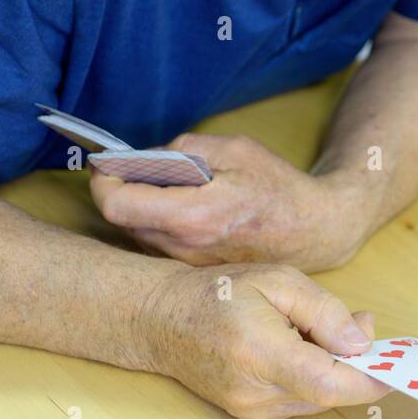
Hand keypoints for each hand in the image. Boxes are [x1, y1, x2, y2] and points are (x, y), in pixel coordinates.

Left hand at [90, 133, 366, 269]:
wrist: (314, 232)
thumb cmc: (278, 187)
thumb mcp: (235, 149)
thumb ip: (185, 148)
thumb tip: (148, 157)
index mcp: (193, 214)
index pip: (117, 205)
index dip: (103, 181)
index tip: (107, 164)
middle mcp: (184, 246)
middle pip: (122, 219)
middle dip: (121, 190)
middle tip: (136, 169)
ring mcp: (188, 263)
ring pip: (138, 233)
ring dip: (140, 208)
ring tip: (169, 188)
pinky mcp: (194, 270)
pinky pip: (159, 244)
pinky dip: (159, 223)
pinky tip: (185, 209)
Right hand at [132, 262, 390, 418]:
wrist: (163, 321)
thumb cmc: (219, 293)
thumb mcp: (278, 280)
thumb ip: (324, 310)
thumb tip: (363, 340)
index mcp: (260, 353)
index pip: (328, 383)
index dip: (369, 378)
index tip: (395, 364)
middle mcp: (256, 392)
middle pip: (330, 391)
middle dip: (354, 361)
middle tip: (355, 322)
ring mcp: (252, 410)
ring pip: (319, 396)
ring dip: (334, 367)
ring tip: (313, 327)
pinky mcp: (253, 415)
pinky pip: (301, 399)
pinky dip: (314, 375)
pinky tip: (298, 347)